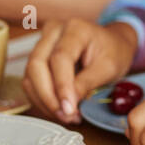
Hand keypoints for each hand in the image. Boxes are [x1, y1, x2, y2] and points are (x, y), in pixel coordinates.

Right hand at [23, 19, 138, 123]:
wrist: (113, 44)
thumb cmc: (113, 52)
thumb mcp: (109, 68)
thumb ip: (87, 83)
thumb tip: (68, 105)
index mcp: (75, 28)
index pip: (60, 58)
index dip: (62, 86)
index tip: (69, 109)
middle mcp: (54, 31)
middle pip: (37, 65)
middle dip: (48, 96)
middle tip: (66, 115)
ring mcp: (43, 43)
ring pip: (30, 75)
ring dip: (44, 100)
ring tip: (66, 115)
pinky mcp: (38, 56)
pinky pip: (31, 80)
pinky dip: (41, 98)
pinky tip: (58, 108)